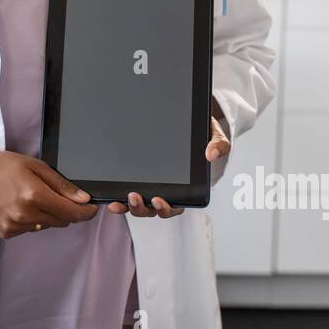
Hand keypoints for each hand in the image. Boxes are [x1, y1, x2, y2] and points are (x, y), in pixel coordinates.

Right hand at [0, 145, 98, 238]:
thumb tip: (83, 199)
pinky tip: (18, 205)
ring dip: (47, 214)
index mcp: (34, 195)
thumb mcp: (35, 165)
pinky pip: (31, 229)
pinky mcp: (7, 233)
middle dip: (65, 209)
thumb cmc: (1, 165)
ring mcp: (15, 226)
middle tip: (54, 194)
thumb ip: (61, 184)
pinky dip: (32, 219)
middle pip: (62, 220)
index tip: (92, 208)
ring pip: (47, 225)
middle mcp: (25, 214)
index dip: (86, 212)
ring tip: (30, 196)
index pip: (71, 212)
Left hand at [106, 117, 231, 217]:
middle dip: (144, 209)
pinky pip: (127, 192)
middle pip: (154, 209)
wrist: (189, 118)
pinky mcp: (138, 177)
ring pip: (140, 205)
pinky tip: (109, 197)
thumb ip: (218, 144)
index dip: (167, 208)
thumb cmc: (204, 132)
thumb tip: (212, 153)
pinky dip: (119, 198)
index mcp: (186, 187)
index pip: (176, 205)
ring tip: (122, 199)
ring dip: (130, 206)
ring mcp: (151, 186)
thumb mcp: (215, 135)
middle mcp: (167, 190)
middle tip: (136, 197)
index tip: (159, 201)